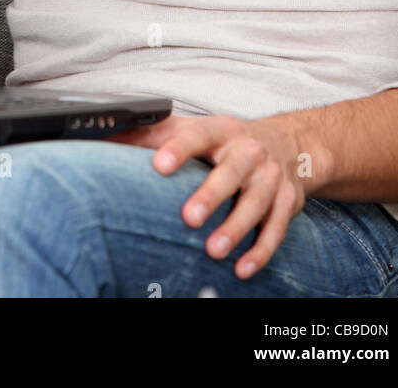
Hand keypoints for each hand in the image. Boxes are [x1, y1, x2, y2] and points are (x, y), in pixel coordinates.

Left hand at [107, 112, 310, 279]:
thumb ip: (154, 133)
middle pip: (231, 172)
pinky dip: (261, 251)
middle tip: (188, 218)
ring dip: (235, 229)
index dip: (179, 148)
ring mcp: (271, 177)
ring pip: (255, 204)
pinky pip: (276, 229)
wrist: (290, 144)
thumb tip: (107, 134)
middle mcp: (249, 151)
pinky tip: (243, 269)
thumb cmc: (228, 141)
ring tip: (213, 251)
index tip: (158, 166)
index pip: (198, 135)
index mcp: (221, 130)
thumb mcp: (196, 128)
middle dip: (210, 195)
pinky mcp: (287, 203)